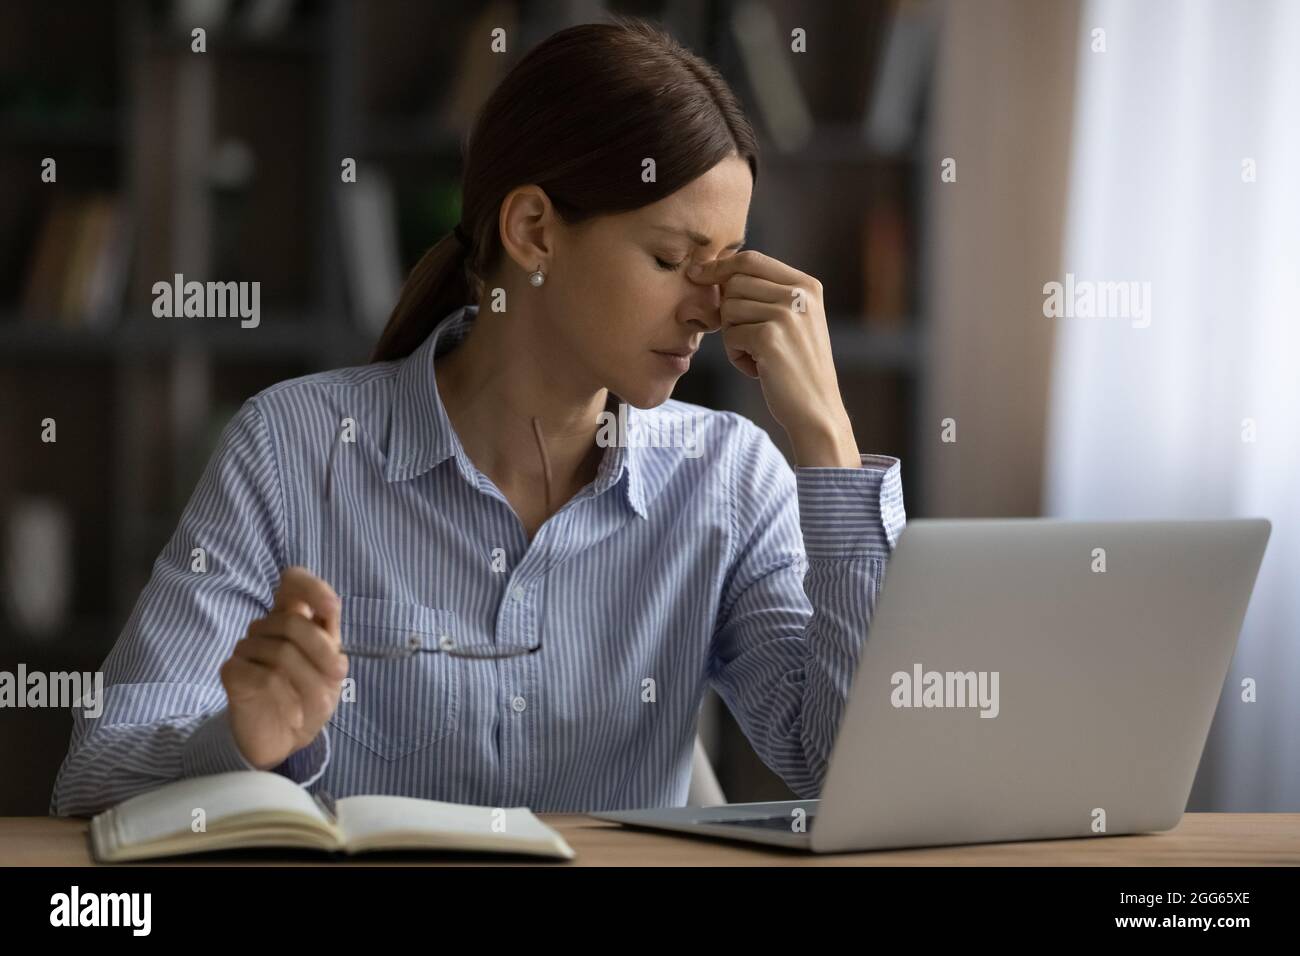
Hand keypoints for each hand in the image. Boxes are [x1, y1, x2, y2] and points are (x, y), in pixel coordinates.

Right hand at [221, 566, 348, 769]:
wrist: (281, 739)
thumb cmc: (308, 698)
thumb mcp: (331, 670)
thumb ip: (330, 639)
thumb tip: (330, 609)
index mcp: (294, 618)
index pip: (293, 581)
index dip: (312, 588)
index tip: (332, 609)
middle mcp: (267, 628)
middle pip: (293, 622)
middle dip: (322, 653)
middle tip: (335, 678)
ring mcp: (246, 649)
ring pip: (281, 653)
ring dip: (308, 684)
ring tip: (314, 705)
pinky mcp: (231, 672)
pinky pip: (265, 678)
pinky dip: (288, 700)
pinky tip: (296, 716)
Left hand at [688, 251, 859, 466]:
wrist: (817, 411)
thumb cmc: (797, 368)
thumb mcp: (794, 321)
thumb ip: (767, 294)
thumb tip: (715, 272)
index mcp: (807, 285)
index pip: (751, 259)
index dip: (719, 266)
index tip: (697, 275)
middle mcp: (800, 294)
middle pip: (734, 283)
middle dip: (729, 312)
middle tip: (748, 340)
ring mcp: (786, 314)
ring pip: (729, 309)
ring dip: (733, 337)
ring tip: (759, 357)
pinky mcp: (770, 337)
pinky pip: (730, 335)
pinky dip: (736, 356)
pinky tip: (759, 370)